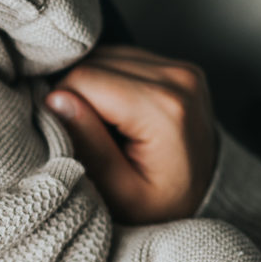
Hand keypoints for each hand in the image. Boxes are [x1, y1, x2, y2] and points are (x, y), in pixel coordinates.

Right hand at [43, 45, 217, 223]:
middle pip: (94, 64)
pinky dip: (107, 81)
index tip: (65, 136)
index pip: (84, 79)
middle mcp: (177, 78)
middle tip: (83, 135)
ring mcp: (180, 69)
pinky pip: (122, 59)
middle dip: (76, 96)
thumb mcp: (120, 194)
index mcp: (165, 109)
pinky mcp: (177, 66)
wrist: (205, 195)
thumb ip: (89, 146)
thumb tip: (55, 100)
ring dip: (91, 87)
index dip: (62, 105)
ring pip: (104, 57)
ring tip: (101, 126)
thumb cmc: (160, 204)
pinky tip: (114, 111)